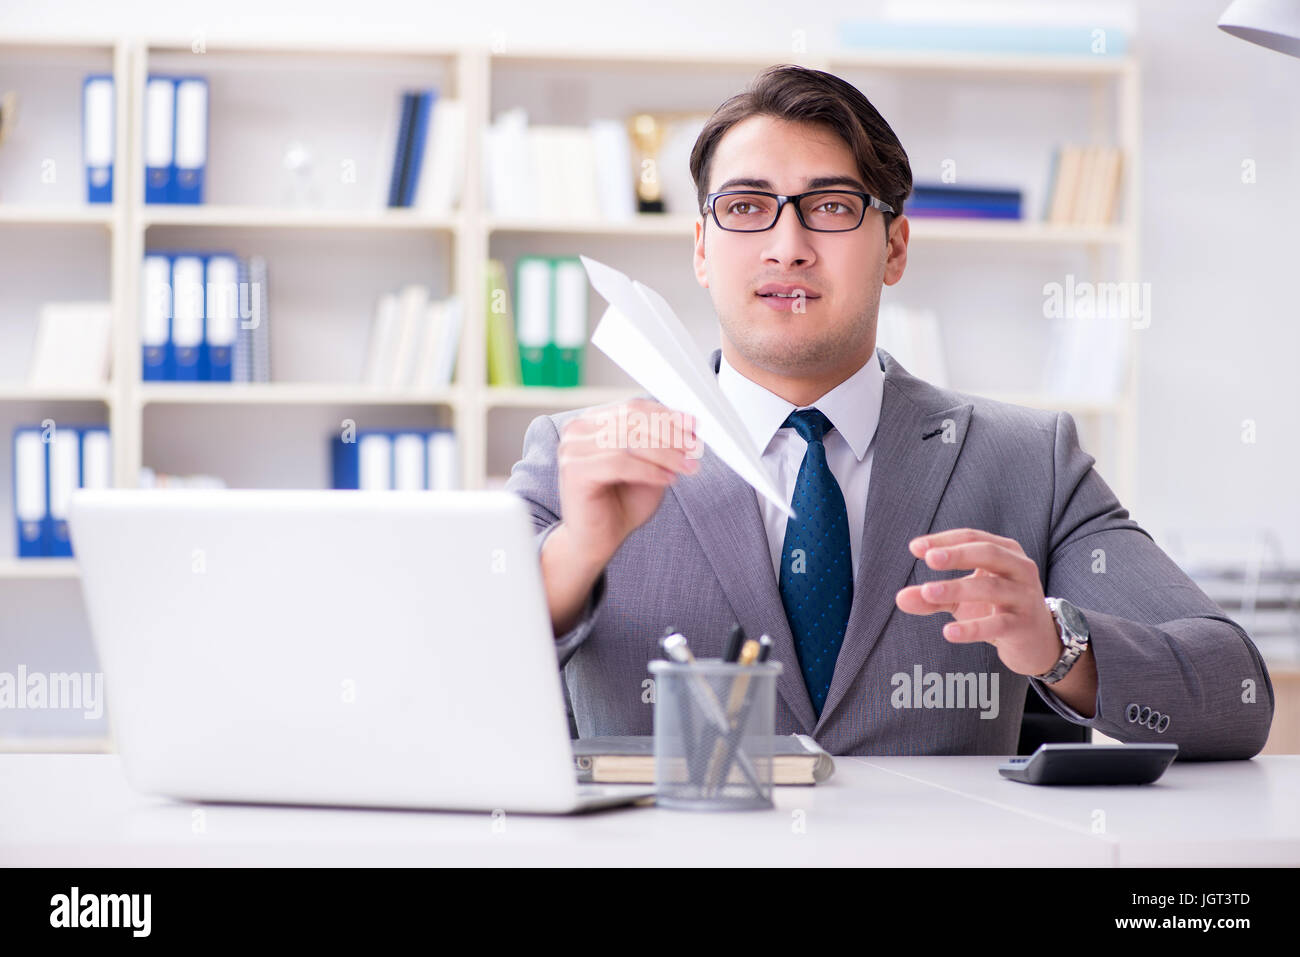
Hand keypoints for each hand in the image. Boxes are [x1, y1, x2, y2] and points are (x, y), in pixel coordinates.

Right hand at [555, 398, 700, 564]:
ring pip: (628, 441)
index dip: (667, 415)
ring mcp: (572, 449)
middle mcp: (578, 431)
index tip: (693, 425)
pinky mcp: (574, 470)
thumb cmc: (620, 504)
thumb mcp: (650, 467)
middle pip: (632, 420)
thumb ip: (662, 445)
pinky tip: (668, 480)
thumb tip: (689, 425)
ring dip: (664, 454)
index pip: (634, 407)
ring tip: (686, 467)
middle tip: (693, 449)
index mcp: (592, 423)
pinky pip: (620, 463)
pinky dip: (649, 471)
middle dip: (669, 434)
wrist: (597, 541)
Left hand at [894, 528, 1061, 677]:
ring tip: (927, 591)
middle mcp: (1019, 568)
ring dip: (957, 588)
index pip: (972, 537)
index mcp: (1004, 551)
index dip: (944, 540)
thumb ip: (931, 597)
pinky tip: (948, 632)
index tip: (915, 548)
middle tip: (929, 558)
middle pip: (988, 553)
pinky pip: (997, 624)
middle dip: (958, 554)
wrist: (1036, 642)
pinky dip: (972, 628)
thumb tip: (899, 598)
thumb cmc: (995, 609)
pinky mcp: (1023, 625)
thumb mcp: (962, 599)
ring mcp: (1024, 596)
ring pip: (991, 588)